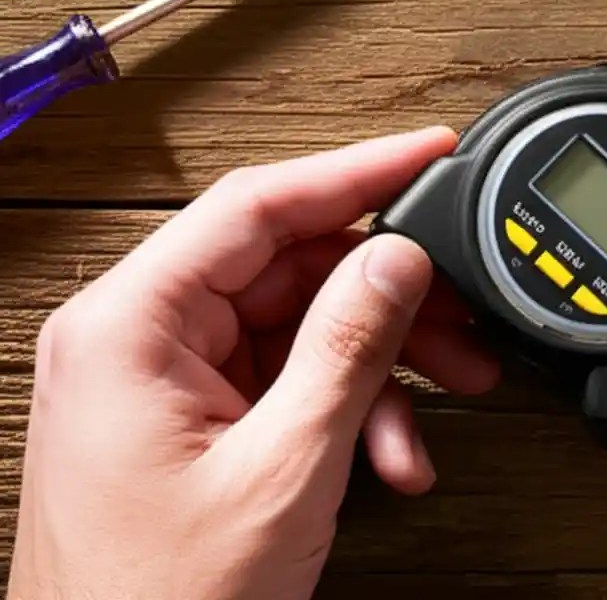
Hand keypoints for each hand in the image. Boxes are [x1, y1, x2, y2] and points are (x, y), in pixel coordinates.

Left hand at [9, 129, 499, 599]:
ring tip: (445, 395)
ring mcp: (166, 380)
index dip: (356, 171)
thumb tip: (395, 258)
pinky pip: (286, 379)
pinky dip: (348, 409)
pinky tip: (390, 453)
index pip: (258, 205)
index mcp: (131, 327)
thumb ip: (346, 348)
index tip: (428, 154)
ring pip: (299, 326)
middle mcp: (140, 339)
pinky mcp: (194, 418)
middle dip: (388, 297)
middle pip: (288, 267)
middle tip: (460, 313)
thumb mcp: (283, 465)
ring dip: (379, 364)